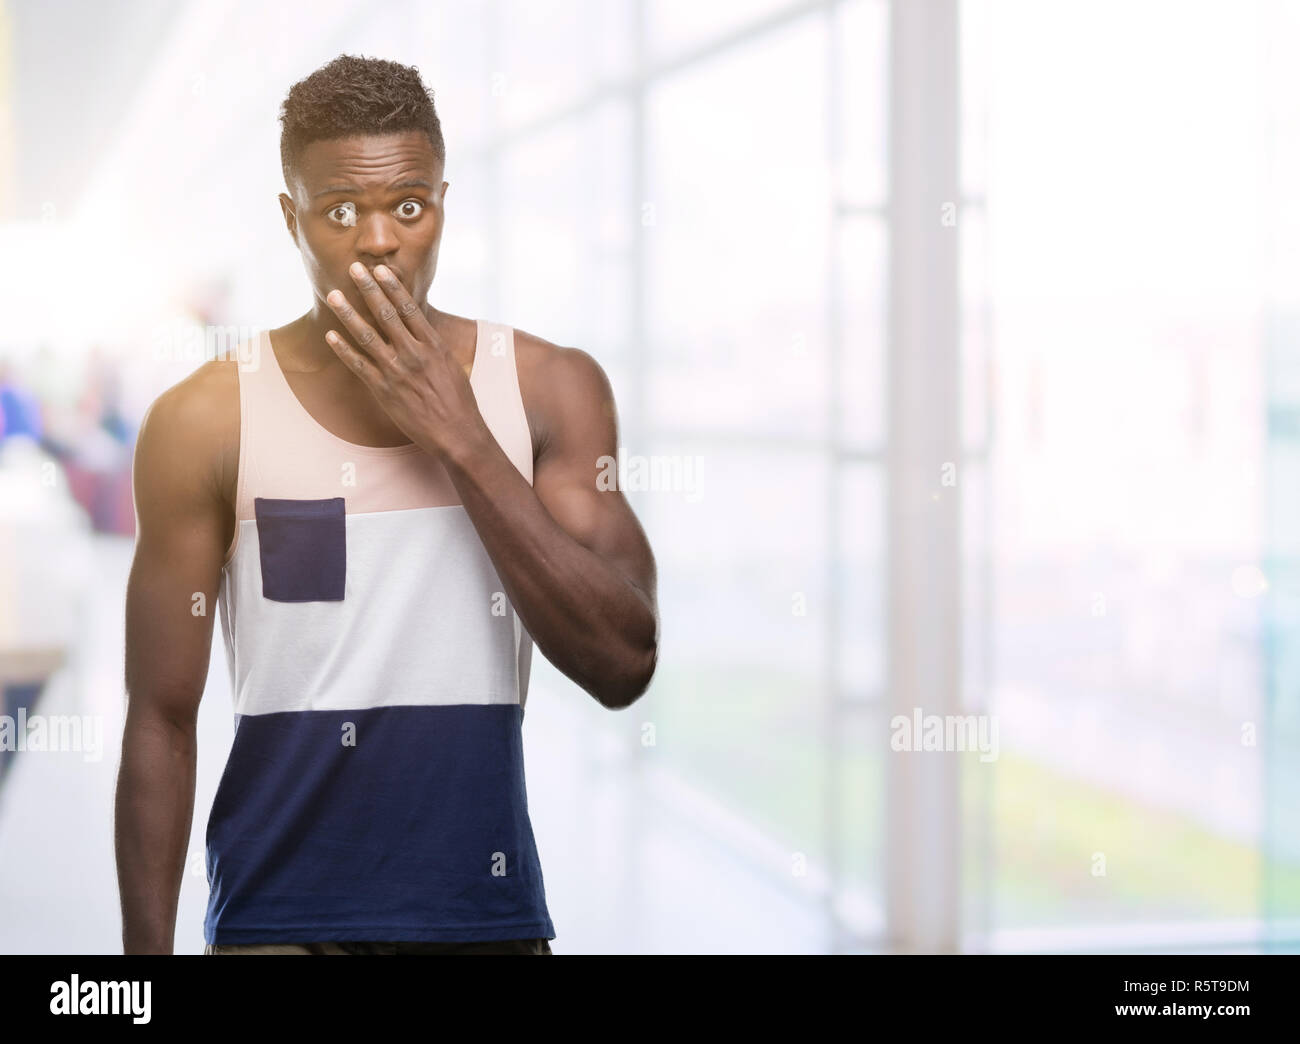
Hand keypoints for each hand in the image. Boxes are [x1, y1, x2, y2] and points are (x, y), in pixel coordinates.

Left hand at [324, 262, 488, 458]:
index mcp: (433, 345)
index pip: (409, 308)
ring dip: (348, 313)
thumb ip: (433, 347)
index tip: (380, 269)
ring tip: (334, 295)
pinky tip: (330, 336)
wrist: (457, 434)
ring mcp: (397, 372)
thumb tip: (422, 331)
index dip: (392, 287)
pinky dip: (343, 350)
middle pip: (386, 314)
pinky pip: (359, 366)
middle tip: (354, 269)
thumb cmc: (460, 402)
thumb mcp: (452, 366)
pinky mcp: (384, 391)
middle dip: (368, 289)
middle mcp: (414, 354)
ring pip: (367, 336)